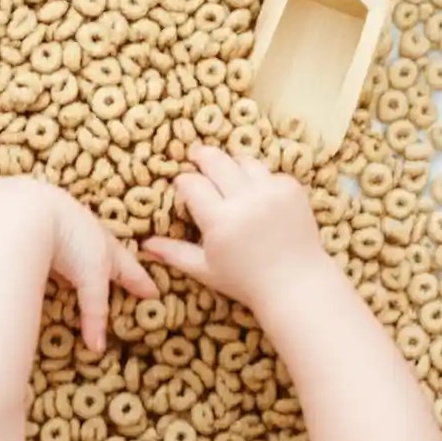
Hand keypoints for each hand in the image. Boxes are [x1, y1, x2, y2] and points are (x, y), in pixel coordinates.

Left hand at [0, 177, 158, 351]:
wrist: (29, 209)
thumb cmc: (70, 239)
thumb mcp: (89, 278)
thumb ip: (94, 313)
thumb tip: (98, 348)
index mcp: (107, 246)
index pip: (130, 269)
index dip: (141, 283)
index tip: (154, 293)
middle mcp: (88, 236)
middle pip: (107, 255)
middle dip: (116, 266)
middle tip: (125, 277)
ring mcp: (63, 231)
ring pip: (80, 248)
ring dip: (86, 258)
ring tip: (88, 269)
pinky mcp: (39, 230)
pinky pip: (52, 244)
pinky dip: (56, 253)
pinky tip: (50, 258)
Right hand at [142, 145, 330, 309]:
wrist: (296, 284)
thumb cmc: (246, 282)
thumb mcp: (206, 269)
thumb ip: (174, 253)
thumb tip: (145, 244)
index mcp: (220, 220)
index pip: (192, 183)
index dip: (184, 182)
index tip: (183, 186)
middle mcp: (246, 200)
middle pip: (215, 160)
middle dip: (202, 156)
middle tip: (196, 156)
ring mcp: (272, 192)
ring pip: (243, 161)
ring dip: (231, 164)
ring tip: (226, 173)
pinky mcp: (292, 189)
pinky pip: (269, 172)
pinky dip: (259, 179)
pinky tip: (255, 193)